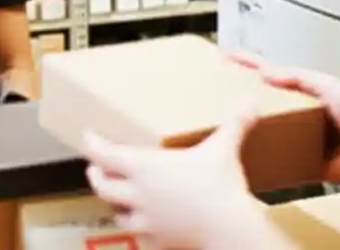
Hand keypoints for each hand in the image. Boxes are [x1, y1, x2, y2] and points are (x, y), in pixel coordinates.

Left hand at [83, 111, 291, 249]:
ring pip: (117, 213)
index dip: (92, 144)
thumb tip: (251, 103)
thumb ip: (235, 124)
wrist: (228, 228)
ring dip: (115, 204)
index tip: (88, 136)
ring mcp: (146, 220)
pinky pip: (139, 235)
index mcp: (145, 167)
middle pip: (101, 185)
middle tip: (95, 168)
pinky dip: (138, 228)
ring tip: (118, 198)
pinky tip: (144, 224)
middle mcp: (139, 194)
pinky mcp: (157, 240)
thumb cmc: (221, 187)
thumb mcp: (224, 149)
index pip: (104, 154)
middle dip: (95, 175)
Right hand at [233, 53, 339, 188]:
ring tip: (225, 125)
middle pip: (264, 102)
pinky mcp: (304, 163)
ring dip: (249, 129)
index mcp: (307, 90)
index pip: (271, 72)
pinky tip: (249, 159)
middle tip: (217, 93)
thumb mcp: (329, 85)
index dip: (248, 63)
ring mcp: (301, 138)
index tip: (226, 56)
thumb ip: (299, 78)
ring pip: (267, 131)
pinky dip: (266, 161)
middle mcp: (301, 113)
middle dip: (242, 97)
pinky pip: (280, 162)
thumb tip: (268, 73)